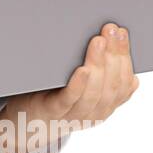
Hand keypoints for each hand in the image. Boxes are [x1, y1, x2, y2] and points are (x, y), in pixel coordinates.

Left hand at [0, 22, 139, 152]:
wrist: (27, 122)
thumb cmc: (57, 96)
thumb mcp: (84, 88)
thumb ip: (100, 73)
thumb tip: (116, 45)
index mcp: (106, 105)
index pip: (124, 82)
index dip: (125, 56)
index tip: (122, 32)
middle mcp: (94, 113)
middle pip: (111, 85)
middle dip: (114, 54)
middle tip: (111, 30)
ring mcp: (74, 115)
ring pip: (94, 92)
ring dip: (99, 64)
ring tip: (99, 42)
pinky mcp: (53, 112)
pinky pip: (69, 99)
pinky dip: (79, 85)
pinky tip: (82, 70)